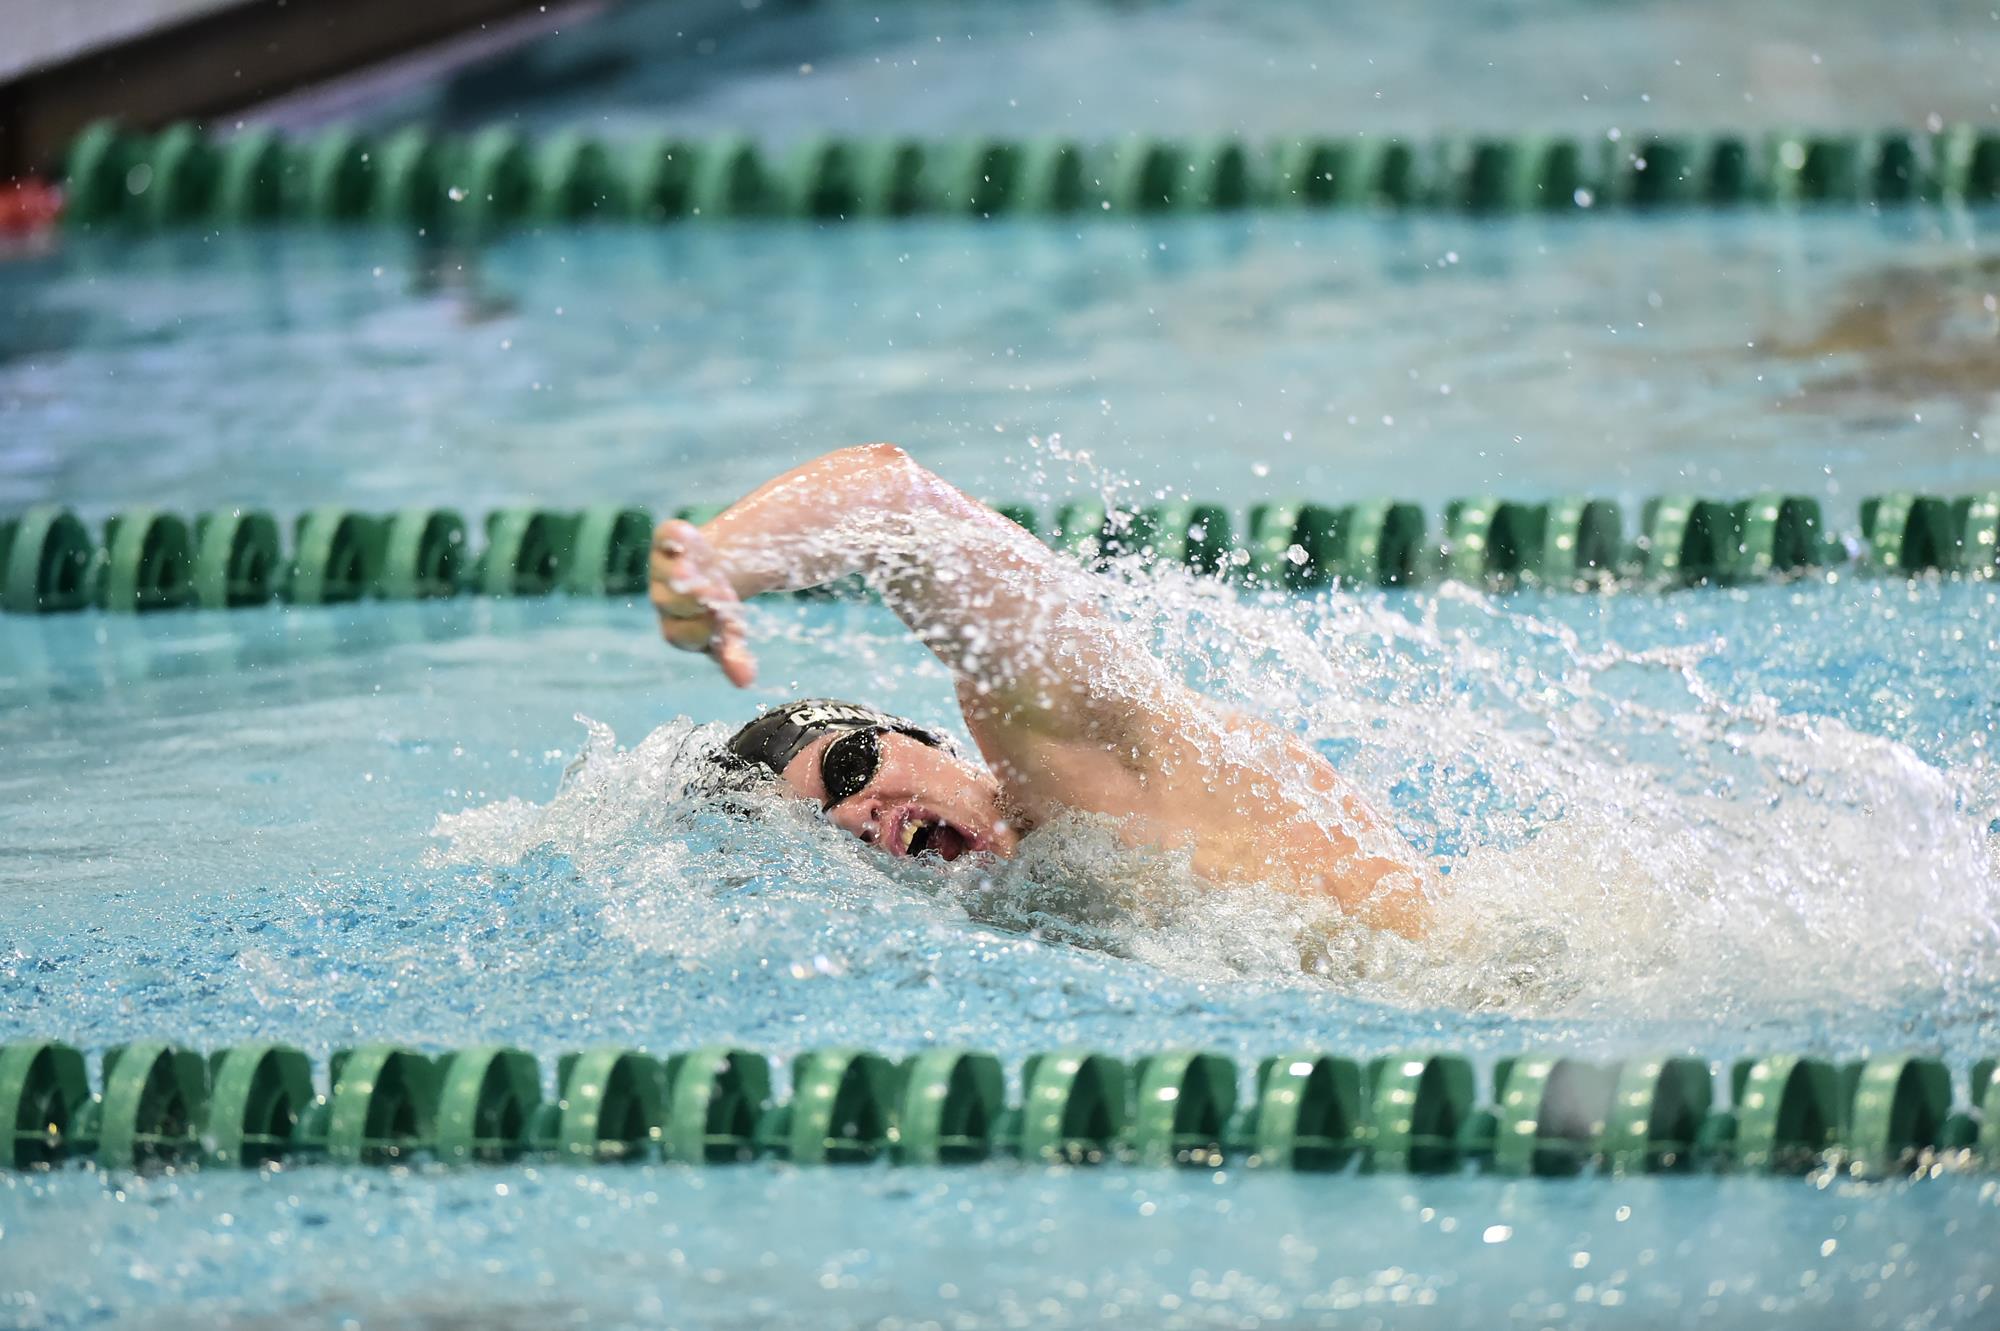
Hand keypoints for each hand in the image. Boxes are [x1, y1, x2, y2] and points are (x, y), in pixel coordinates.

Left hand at [649, 519, 755, 686]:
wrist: (713, 568)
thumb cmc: (720, 609)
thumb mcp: (729, 632)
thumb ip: (734, 655)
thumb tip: (746, 682)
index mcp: (676, 627)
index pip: (682, 633)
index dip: (701, 629)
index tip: (725, 623)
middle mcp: (664, 599)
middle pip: (670, 603)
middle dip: (693, 599)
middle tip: (717, 595)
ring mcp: (662, 568)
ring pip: (666, 571)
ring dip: (682, 572)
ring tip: (699, 573)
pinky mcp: (666, 540)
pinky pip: (667, 537)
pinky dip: (677, 536)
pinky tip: (686, 535)